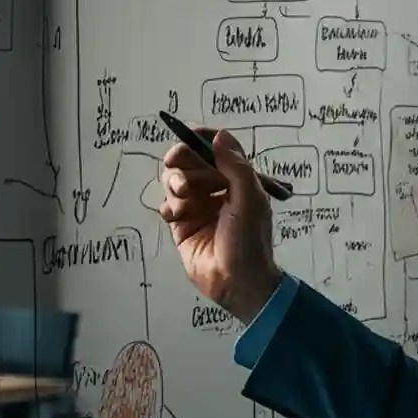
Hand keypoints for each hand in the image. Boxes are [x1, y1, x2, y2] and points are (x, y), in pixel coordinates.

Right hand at [156, 127, 282, 322]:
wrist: (237, 282)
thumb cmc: (248, 240)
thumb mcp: (250, 199)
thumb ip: (235, 166)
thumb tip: (220, 135)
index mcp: (237, 181)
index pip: (216, 150)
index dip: (202, 139)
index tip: (189, 135)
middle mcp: (216, 190)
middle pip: (190, 161)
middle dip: (181, 159)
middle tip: (176, 161)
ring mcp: (197, 207)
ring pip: (175, 181)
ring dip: (175, 183)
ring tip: (183, 198)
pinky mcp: (181, 226)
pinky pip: (167, 205)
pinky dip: (169, 206)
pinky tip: (178, 217)